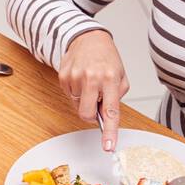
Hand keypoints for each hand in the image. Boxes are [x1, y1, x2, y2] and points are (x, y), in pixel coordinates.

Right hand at [59, 30, 128, 150]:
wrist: (88, 38)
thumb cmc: (106, 57)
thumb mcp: (120, 74)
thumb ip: (117, 96)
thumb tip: (106, 115)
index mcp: (109, 78)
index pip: (111, 111)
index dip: (109, 131)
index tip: (108, 146)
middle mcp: (92, 78)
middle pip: (86, 113)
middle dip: (90, 114)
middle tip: (96, 102)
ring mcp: (75, 77)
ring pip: (77, 105)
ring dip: (84, 99)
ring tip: (89, 82)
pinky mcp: (63, 77)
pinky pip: (70, 96)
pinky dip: (76, 92)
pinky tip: (81, 78)